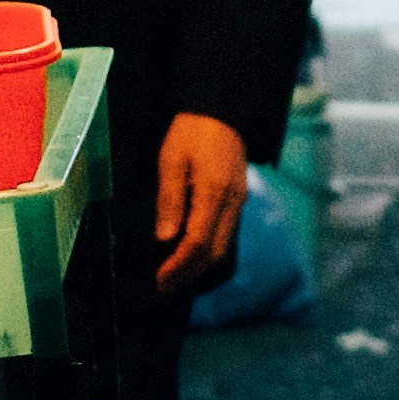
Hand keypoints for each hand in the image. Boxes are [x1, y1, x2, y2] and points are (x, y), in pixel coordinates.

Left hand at [152, 112, 248, 288]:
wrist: (221, 112)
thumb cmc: (191, 133)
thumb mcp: (171, 160)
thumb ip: (169, 200)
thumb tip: (164, 240)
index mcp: (214, 191)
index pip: (198, 242)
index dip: (178, 266)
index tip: (160, 279)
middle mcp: (232, 202)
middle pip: (215, 253)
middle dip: (189, 275)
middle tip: (163, 287)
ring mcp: (239, 204)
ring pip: (224, 249)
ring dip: (200, 269)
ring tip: (174, 279)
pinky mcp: (238, 203)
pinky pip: (227, 238)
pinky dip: (209, 255)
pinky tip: (190, 258)